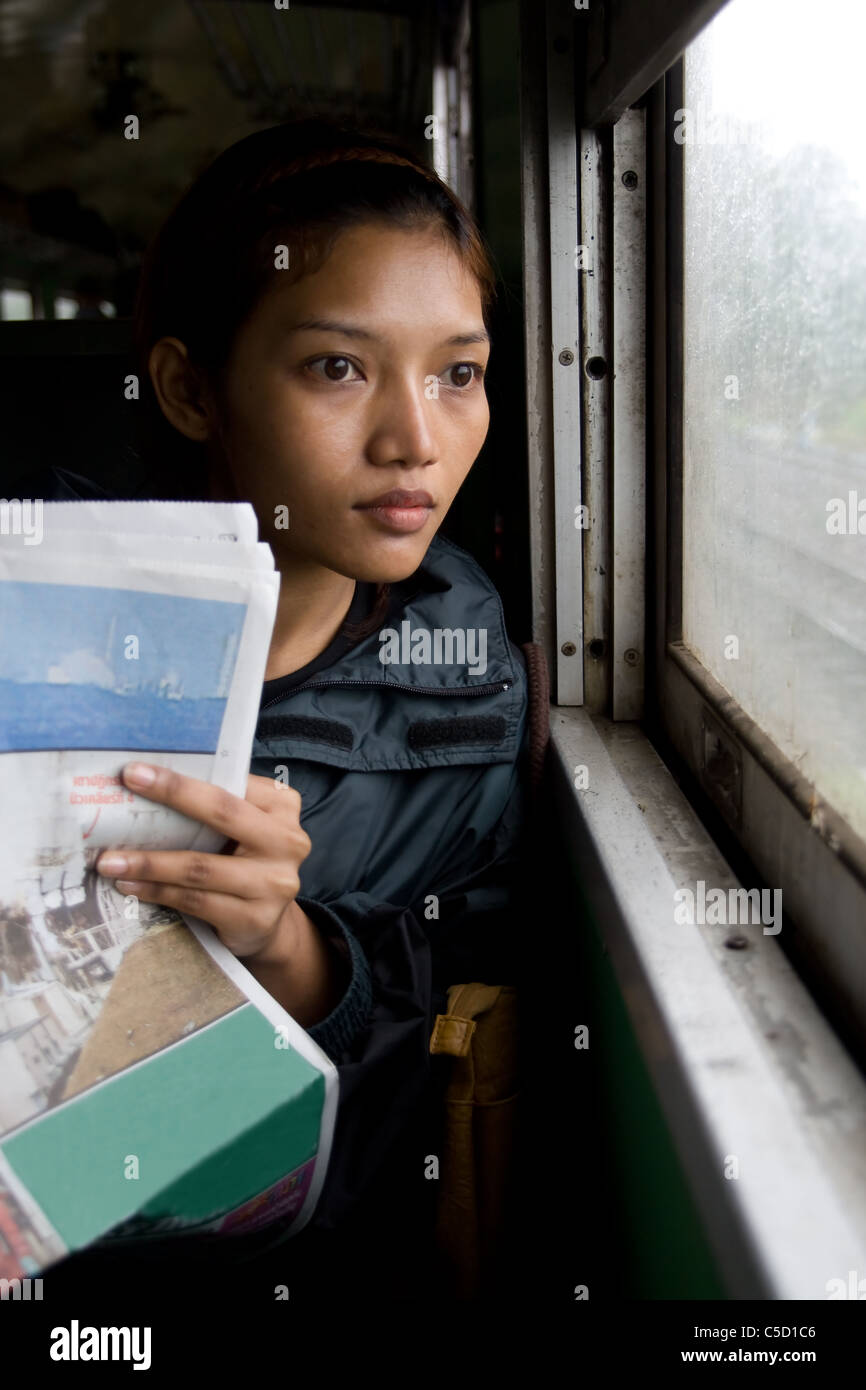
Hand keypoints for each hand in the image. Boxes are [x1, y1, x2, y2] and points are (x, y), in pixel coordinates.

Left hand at [95, 762, 311, 961]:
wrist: (268, 925)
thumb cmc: (244, 862)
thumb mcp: (244, 828)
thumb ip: (218, 806)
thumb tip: (148, 783)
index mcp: (283, 807)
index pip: (230, 785)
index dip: (182, 779)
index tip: (135, 771)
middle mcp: (288, 842)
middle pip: (223, 814)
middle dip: (171, 796)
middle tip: (125, 788)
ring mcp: (275, 884)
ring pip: (200, 867)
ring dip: (149, 862)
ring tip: (110, 860)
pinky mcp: (256, 919)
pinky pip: (196, 902)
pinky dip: (158, 892)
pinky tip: (131, 886)